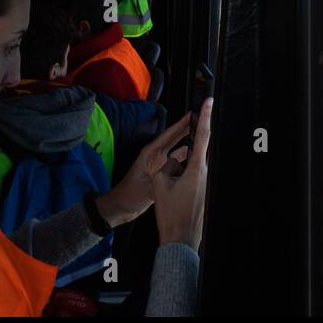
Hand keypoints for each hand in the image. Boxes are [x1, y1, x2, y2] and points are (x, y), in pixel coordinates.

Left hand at [95, 112, 191, 227]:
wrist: (121, 206)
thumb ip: (163, 182)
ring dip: (187, 143)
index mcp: (149, 154)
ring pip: (176, 149)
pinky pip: (176, 161)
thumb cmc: (129, 196)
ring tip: (201, 137)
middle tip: (201, 120)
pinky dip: (185, 158)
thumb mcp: (147, 189)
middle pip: (174, 138)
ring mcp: (158, 163)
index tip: (191, 115)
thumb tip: (178, 178)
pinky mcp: (161, 172)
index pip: (168, 135)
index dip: (180, 124)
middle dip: (187, 129)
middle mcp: (155, 156)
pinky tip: (194, 158)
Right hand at [153, 98, 210, 249]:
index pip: (202, 136)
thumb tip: (174, 159)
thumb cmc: (170, 213)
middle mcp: (205, 174)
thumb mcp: (160, 183)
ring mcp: (207, 184)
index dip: (204, 116)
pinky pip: (195, 176)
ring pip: (195, 164)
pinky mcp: (205, 192)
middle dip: (193, 137)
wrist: (180, 239)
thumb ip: (167, 164)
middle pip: (199, 149)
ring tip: (175, 172)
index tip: (208, 101)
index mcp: (196, 169)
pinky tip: (176, 186)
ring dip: (185, 163)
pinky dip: (186, 174)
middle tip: (189, 124)